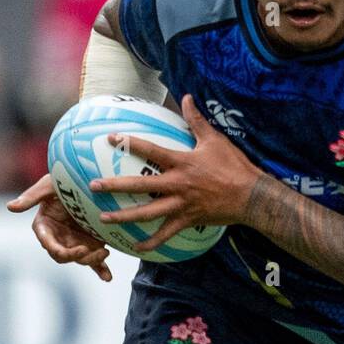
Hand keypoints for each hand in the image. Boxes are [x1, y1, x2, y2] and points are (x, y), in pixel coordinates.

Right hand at [8, 173, 112, 281]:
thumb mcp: (49, 185)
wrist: (87, 178)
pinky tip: (107, 277)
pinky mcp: (89, 242)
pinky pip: (93, 260)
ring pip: (80, 259)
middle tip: (99, 251)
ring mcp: (73, 241)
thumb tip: (9, 207)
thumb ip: (31, 196)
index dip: (62, 251)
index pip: (48, 244)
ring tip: (105, 252)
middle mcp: (57, 237)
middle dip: (80, 257)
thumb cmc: (63, 178)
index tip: (80, 249)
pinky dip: (100, 269)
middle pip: (64, 256)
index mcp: (44, 226)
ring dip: (93, 260)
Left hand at [87, 94, 260, 253]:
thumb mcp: (215, 140)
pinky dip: (151, 242)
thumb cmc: (234, 165)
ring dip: (124, 216)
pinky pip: (166, 234)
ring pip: (147, 212)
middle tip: (94, 185)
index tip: (110, 139)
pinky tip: (136, 246)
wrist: (250, 196)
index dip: (129, 143)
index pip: (150, 150)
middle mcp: (177, 184)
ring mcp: (181, 204)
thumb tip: (187, 97)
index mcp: (181, 162)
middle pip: (141, 185)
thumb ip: (196, 120)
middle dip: (115, 185)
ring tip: (103, 217)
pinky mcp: (188, 220)